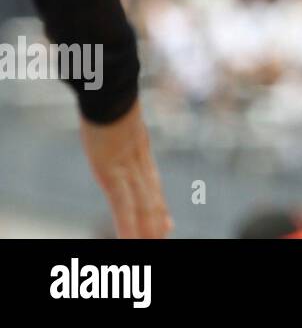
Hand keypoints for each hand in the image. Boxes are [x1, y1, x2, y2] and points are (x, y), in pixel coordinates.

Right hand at [79, 99, 172, 237]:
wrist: (110, 83)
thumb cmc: (107, 88)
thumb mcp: (114, 107)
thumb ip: (115, 118)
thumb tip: (109, 110)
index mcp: (138, 146)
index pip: (151, 181)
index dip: (158, 202)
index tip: (168, 221)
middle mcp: (136, 159)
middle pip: (150, 195)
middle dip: (157, 219)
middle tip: (165, 237)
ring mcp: (125, 166)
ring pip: (142, 204)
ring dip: (147, 228)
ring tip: (154, 245)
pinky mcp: (111, 170)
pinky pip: (122, 203)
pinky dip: (127, 224)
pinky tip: (131, 241)